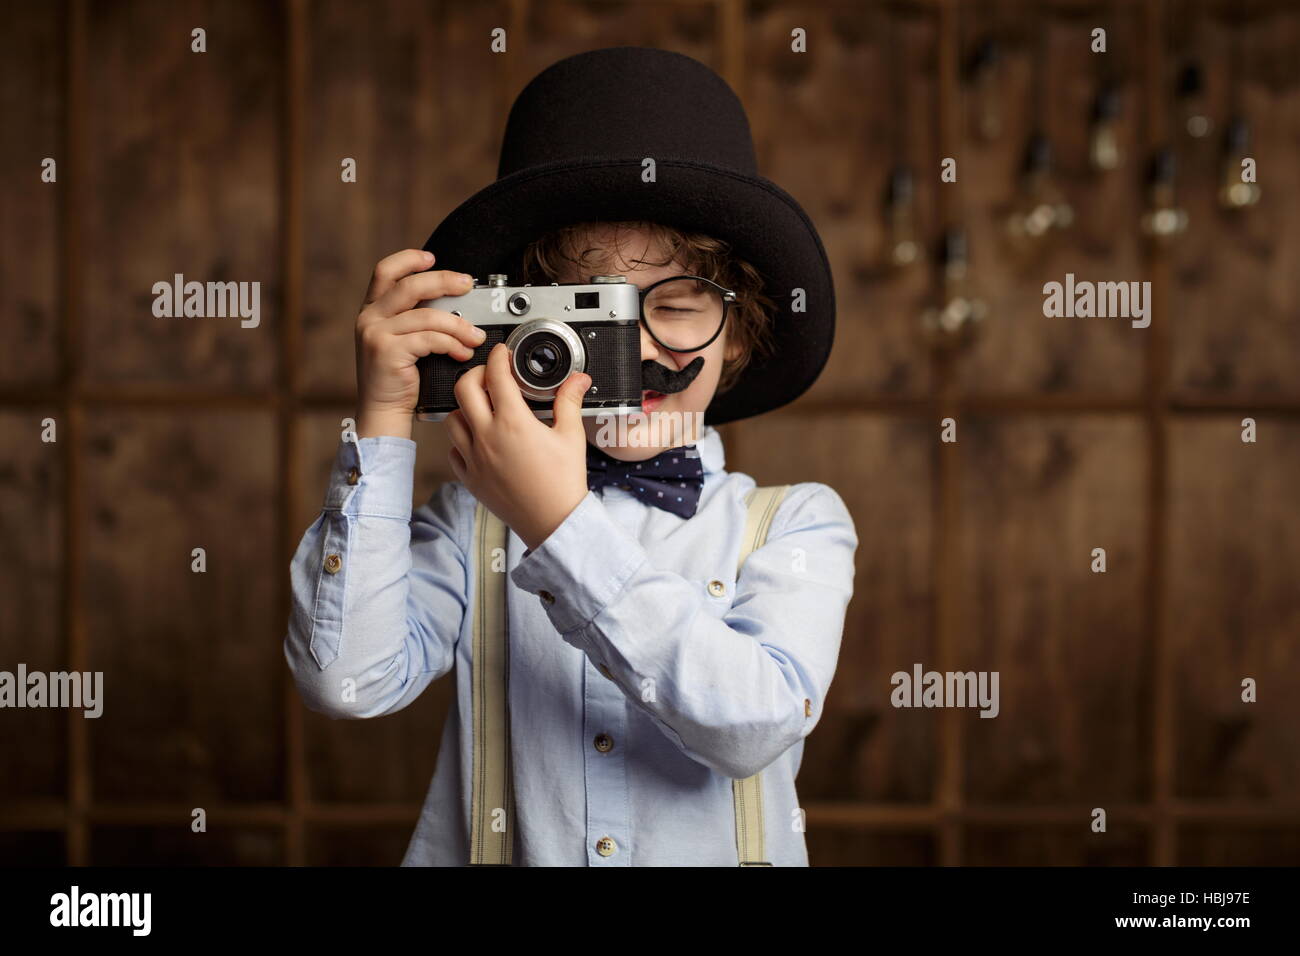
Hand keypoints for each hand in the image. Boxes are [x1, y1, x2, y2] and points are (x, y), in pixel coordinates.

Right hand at [353, 249, 486, 439]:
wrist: (383, 412)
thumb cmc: (398, 380)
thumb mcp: (401, 341)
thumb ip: (415, 319)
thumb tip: (452, 302)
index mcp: (371, 310)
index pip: (385, 271)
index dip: (409, 259)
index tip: (432, 258)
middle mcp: (369, 317)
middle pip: (411, 285)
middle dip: (444, 281)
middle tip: (467, 285)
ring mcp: (375, 333)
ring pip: (427, 315)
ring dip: (459, 325)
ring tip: (475, 336)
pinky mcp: (387, 351)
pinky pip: (429, 339)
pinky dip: (452, 344)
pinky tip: (463, 352)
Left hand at [444, 342, 592, 550]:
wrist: (553, 522)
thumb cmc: (563, 483)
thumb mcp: (570, 436)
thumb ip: (569, 402)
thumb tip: (577, 380)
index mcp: (512, 422)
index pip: (496, 375)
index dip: (498, 357)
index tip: (501, 354)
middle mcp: (487, 437)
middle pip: (463, 389)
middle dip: (476, 374)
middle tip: (489, 375)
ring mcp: (474, 458)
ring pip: (452, 418)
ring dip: (465, 407)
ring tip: (482, 407)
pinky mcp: (470, 478)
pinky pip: (454, 450)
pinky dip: (462, 439)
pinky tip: (478, 440)